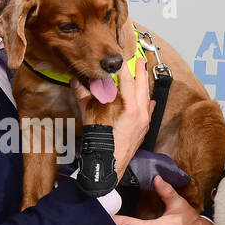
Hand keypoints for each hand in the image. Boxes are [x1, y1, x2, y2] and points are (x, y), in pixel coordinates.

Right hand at [71, 60, 153, 179]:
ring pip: (147, 97)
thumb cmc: (100, 142)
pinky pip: (148, 110)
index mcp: (131, 108)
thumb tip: (76, 81)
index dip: (124, 68)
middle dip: (141, 72)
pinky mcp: (144, 129)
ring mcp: (144, 122)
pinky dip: (146, 101)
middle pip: (143, 87)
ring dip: (144, 85)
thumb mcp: (89, 115)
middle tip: (139, 60)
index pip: (128, 81)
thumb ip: (83, 95)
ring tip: (142, 75)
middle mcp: (141, 113)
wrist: (108, 163)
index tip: (120, 60)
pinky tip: (147, 99)